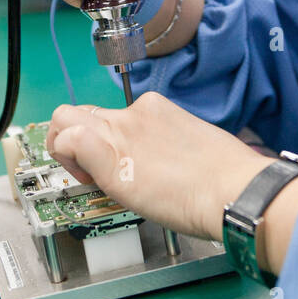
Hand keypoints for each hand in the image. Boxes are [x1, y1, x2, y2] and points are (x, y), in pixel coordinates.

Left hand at [46, 92, 273, 239]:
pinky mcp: (111, 155)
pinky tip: (84, 178)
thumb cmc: (225, 178)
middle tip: (90, 169)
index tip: (117, 163)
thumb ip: (165, 147)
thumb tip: (158, 163)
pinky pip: (69, 140)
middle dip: (75, 136)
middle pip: (81, 110)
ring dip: (65, 146)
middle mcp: (134, 113)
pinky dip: (65, 156)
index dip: (105, 138)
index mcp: (155, 109)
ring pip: (65, 118)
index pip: (113, 115)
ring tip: (86, 176)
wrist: (232, 189)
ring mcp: (121, 131)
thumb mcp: (192, 146)